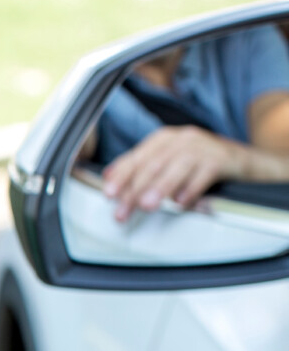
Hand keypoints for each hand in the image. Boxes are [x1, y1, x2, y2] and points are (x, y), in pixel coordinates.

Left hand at [102, 125, 242, 220]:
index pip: (136, 158)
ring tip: (147, 205)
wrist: (243, 162)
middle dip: (135, 190)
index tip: (108, 194)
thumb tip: (108, 177)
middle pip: (153, 165)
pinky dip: (191, 189)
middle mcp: (182, 139)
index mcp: (164, 139)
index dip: (121, 176)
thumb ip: (141, 168)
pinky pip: (204, 174)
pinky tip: (181, 203)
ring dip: (160, 188)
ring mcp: (203, 148)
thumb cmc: (199, 164)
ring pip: (176, 167)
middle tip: (124, 211)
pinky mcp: (222, 159)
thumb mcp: (168, 162)